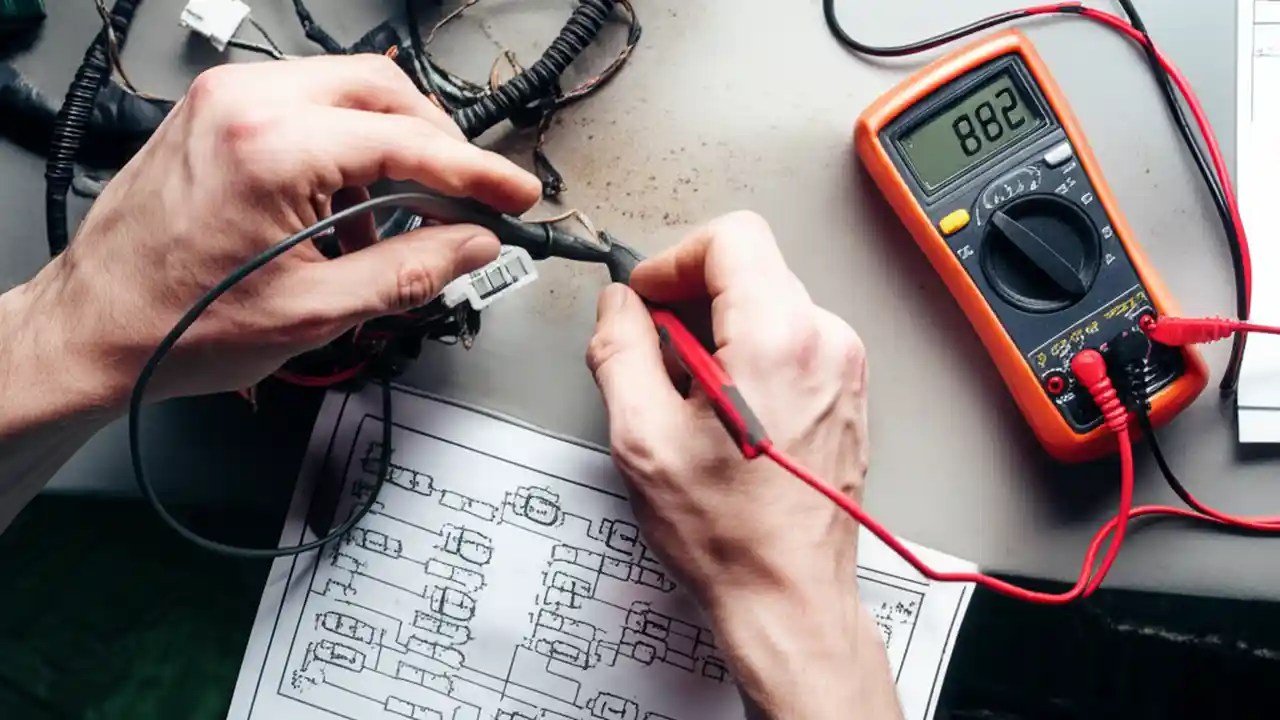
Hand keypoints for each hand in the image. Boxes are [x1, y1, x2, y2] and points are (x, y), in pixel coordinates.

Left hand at [18, 55, 538, 407]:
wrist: (93, 329)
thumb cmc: (174, 324)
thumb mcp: (315, 312)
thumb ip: (411, 273)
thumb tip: (471, 246)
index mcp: (270, 147)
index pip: (407, 141)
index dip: (476, 172)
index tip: (512, 193)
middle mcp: (244, 103)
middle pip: (384, 92)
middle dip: (438, 144)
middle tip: (470, 196)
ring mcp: (224, 100)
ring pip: (347, 92)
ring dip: (391, 148)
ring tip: (399, 222)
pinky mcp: (215, 112)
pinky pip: (306, 108)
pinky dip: (345, 150)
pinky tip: (350, 213)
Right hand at [587, 212, 899, 718]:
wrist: (789, 594)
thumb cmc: (731, 535)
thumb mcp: (643, 436)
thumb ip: (620, 349)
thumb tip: (618, 308)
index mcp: (778, 339)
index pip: (730, 237)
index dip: (673, 259)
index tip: (647, 296)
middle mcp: (824, 342)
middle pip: (750, 266)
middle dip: (692, 298)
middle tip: (657, 353)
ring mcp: (843, 366)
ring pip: (769, 302)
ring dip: (719, 329)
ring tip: (691, 396)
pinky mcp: (846, 390)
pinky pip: (791, 338)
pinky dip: (750, 353)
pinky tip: (724, 410)